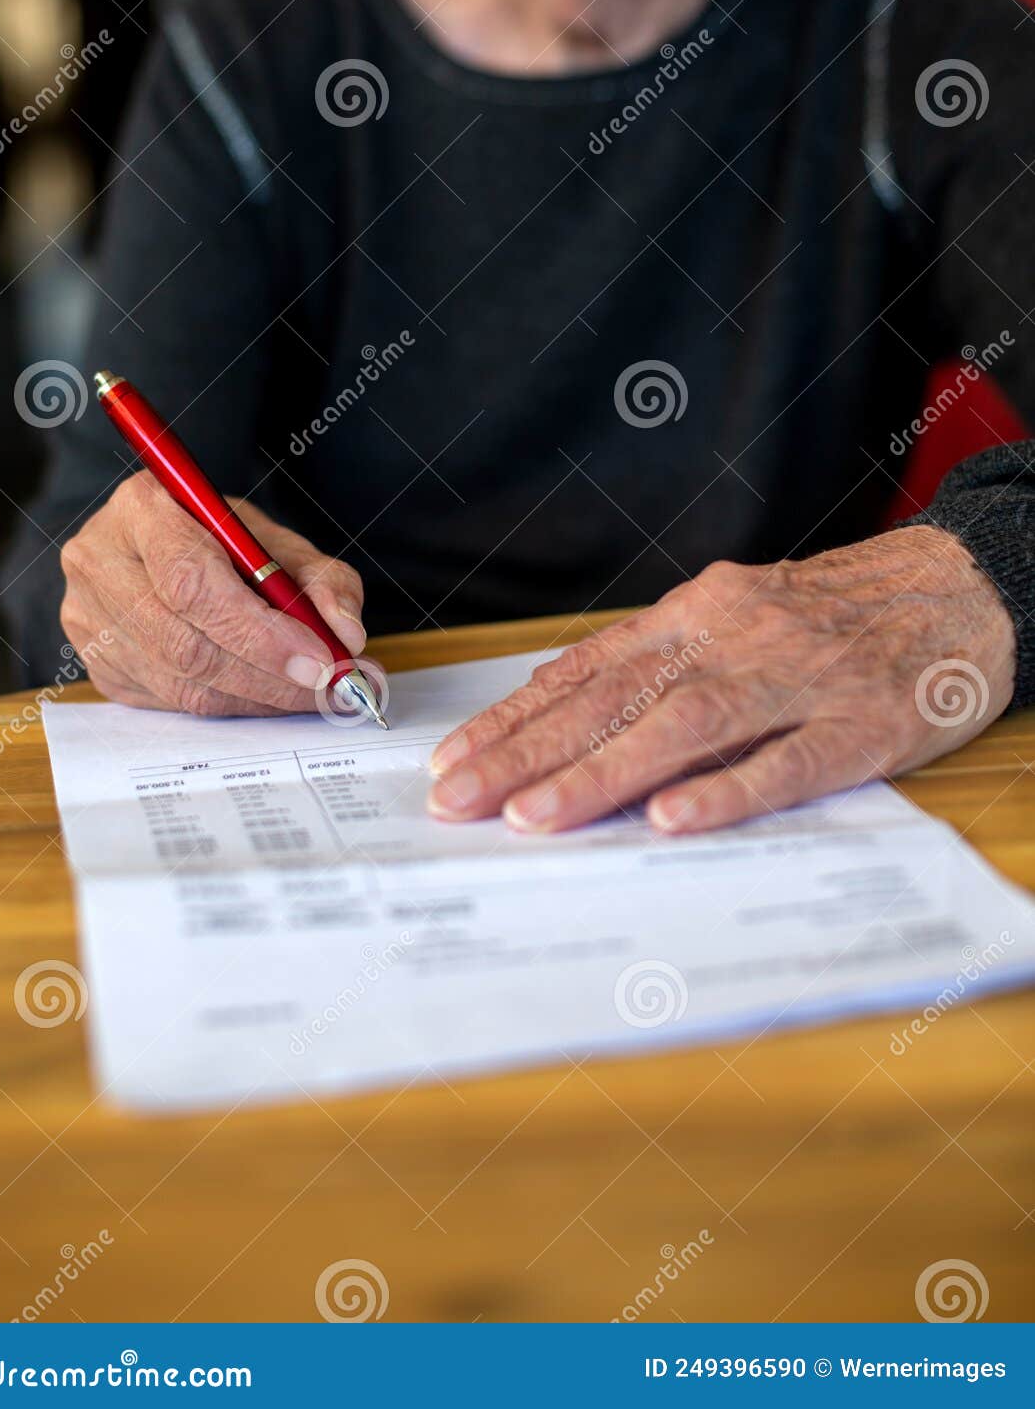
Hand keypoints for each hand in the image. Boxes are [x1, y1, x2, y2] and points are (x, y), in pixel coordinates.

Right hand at [60, 471, 364, 714]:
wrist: (160, 546)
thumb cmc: (221, 539)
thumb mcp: (276, 539)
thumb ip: (322, 579)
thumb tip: (347, 636)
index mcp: (142, 508)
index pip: (193, 581)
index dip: (260, 631)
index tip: (320, 660)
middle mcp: (100, 560)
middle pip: (184, 643)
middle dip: (269, 676)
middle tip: (332, 689)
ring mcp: (88, 617)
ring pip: (179, 683)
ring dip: (257, 698)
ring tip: (312, 695)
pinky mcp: (96, 662)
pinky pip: (169, 702)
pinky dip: (231, 706)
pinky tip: (268, 695)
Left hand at [427, 528, 1016, 834]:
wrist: (955, 589)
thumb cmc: (829, 614)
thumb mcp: (733, 614)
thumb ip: (657, 659)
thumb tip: (558, 702)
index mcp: (697, 614)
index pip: (586, 671)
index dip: (514, 718)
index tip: (453, 762)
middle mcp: (733, 640)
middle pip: (616, 699)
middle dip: (528, 753)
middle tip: (458, 801)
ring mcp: (796, 682)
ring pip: (684, 727)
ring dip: (602, 774)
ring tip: (534, 817)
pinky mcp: (858, 728)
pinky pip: (785, 762)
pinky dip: (725, 791)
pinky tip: (669, 820)